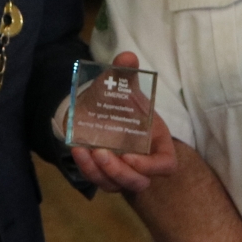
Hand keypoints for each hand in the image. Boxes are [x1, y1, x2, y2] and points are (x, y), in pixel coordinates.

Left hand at [61, 52, 178, 193]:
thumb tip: (127, 57)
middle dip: (119, 172)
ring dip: (100, 172)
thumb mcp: (126, 88)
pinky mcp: (104, 175)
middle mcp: (142, 164)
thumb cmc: (124, 105)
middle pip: (138, 182)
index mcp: (157, 146)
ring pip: (115, 185)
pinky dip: (86, 168)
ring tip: (86, 151)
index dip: (151, 167)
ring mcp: (122, 173)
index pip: (165, 166)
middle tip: (102, 152)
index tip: (130, 156)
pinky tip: (77, 150)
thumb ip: (127, 74)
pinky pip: (97, 179)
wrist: (104, 113)